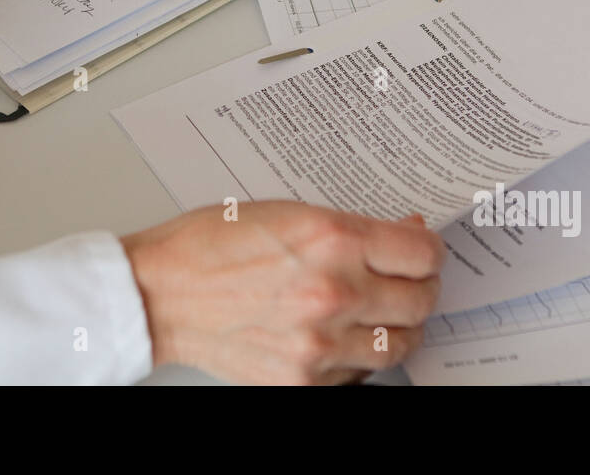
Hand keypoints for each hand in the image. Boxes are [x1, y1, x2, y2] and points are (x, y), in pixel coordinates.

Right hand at [121, 202, 444, 384]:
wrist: (162, 293)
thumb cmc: (210, 245)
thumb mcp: (286, 211)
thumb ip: (349, 227)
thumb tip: (401, 233)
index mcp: (330, 239)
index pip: (421, 252)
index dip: (427, 248)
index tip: (421, 248)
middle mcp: (333, 292)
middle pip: (420, 300)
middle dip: (420, 285)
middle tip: (408, 278)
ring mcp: (321, 342)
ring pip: (400, 343)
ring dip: (399, 325)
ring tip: (381, 310)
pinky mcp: (305, 379)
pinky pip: (362, 372)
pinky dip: (361, 355)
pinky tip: (344, 334)